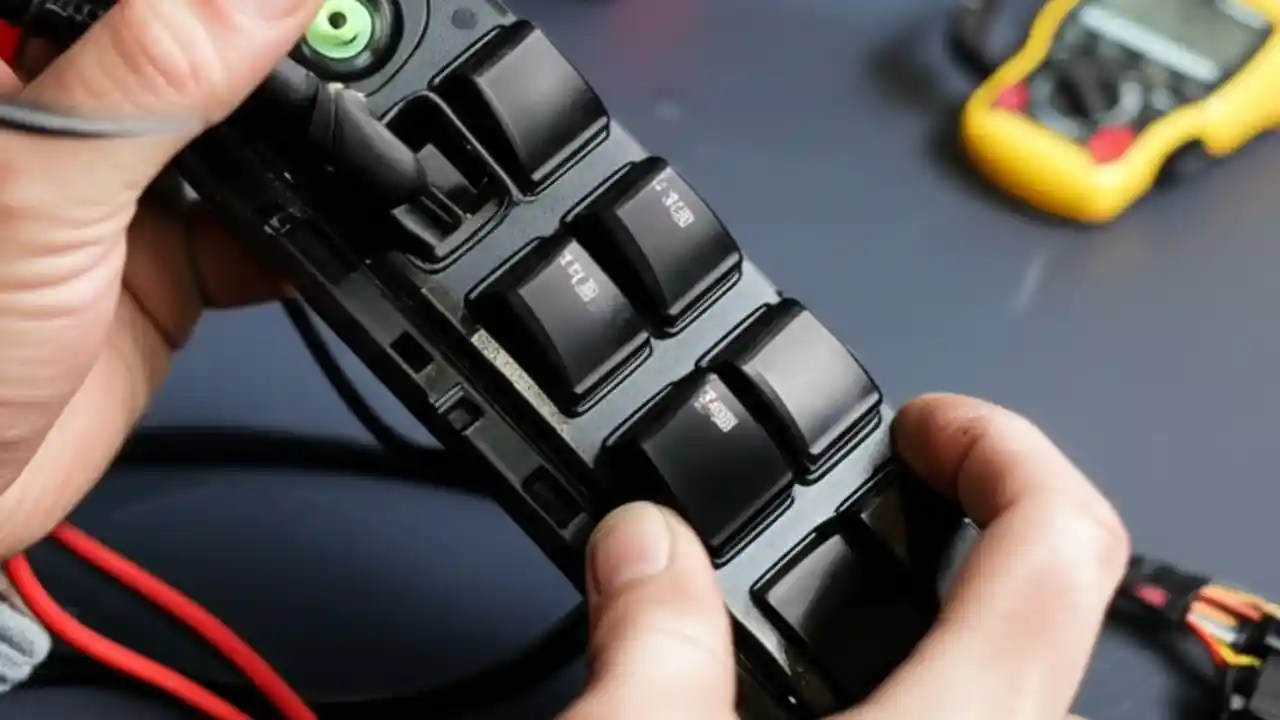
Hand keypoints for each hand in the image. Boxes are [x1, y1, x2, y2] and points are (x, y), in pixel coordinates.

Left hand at [0, 0, 320, 557]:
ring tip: (348, 154)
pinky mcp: (160, 269)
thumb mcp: (43, 188)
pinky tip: (324, 238)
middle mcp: (67, 121)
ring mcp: (117, 197)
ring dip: (300, 159)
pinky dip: (300, 242)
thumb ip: (160, 76)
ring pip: (238, 146)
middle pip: (203, 62)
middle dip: (279, 70)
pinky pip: (253, 236)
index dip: (230, 6)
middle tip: (347, 66)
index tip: (318, 7)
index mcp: (14, 63)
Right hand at [562, 394, 1129, 719]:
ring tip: (857, 577)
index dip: (1001, 447)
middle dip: (974, 518)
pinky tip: (837, 686)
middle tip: (892, 488)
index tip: (929, 425)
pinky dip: (926, 672)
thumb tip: (643, 543)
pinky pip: (973, 717)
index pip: (1057, 542)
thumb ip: (650, 639)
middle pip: (1054, 599)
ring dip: (949, 604)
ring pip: (1018, 672)